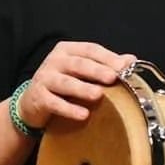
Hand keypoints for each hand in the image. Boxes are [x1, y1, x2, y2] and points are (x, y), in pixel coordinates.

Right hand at [17, 41, 135, 128]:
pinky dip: (68, 109)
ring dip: (82, 88)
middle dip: (96, 70)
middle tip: (112, 77)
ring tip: (98, 95)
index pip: (90, 50)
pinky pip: (54, 103)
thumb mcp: (82, 70)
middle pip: (78, 63)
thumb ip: (105, 64)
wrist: (32, 102)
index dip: (107, 57)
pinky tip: (83, 115)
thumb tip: (131, 60)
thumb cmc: (63, 83)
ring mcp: (44, 78)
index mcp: (68, 50)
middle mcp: (54, 61)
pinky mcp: (38, 97)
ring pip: (65, 82)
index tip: (124, 66)